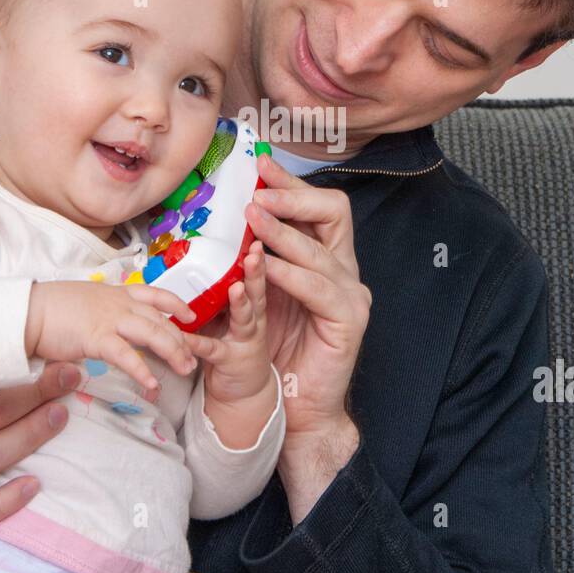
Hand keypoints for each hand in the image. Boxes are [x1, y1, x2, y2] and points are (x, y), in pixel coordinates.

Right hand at [26, 281, 199, 395]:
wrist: (26, 311)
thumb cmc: (50, 309)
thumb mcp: (85, 301)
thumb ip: (103, 310)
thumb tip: (110, 323)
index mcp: (116, 293)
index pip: (155, 295)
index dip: (177, 304)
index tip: (190, 316)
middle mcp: (118, 303)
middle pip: (160, 319)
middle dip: (181, 339)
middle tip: (193, 358)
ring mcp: (109, 319)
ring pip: (153, 333)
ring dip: (173, 352)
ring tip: (185, 370)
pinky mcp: (97, 338)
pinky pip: (127, 356)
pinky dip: (142, 371)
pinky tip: (152, 385)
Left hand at [184, 240, 276, 448]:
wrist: (245, 393)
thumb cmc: (236, 346)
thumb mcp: (237, 316)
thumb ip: (230, 292)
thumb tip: (216, 258)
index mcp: (254, 305)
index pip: (258, 277)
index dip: (259, 258)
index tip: (258, 236)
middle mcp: (255, 320)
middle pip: (259, 292)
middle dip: (257, 272)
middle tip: (256, 252)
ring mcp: (246, 340)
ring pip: (246, 318)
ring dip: (241, 302)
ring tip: (236, 288)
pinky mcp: (231, 360)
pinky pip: (213, 349)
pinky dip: (198, 342)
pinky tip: (187, 337)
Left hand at [226, 153, 371, 443]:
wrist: (297, 408)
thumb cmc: (276, 350)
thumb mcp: (260, 293)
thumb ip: (253, 258)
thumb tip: (223, 220)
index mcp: (325, 257)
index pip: (316, 205)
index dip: (290, 183)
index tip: (260, 164)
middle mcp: (343, 269)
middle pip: (333, 212)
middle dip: (294, 198)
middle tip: (258, 192)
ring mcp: (351, 294)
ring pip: (321, 250)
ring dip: (284, 233)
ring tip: (253, 220)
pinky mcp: (348, 322)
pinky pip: (319, 290)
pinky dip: (292, 276)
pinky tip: (267, 267)